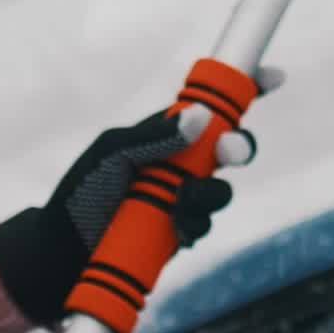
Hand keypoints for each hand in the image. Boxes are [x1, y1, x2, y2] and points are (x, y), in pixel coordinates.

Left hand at [0, 78, 276, 323]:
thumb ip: (153, 136)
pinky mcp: (180, 232)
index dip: (243, 91)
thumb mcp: (110, 154)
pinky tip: (174, 230)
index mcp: (163, 133)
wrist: (61, 254)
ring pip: (221, 192)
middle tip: (229, 155)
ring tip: (178, 204)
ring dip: (208, 196)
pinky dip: (194, 225)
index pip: (209, 107)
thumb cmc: (80, 194)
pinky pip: (205, 226)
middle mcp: (179, 163)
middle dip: (239, 148)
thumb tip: (201, 119)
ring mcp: (182, 199)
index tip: (272, 79)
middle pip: (230, 148)